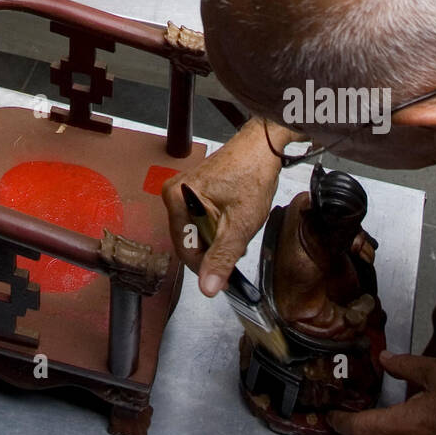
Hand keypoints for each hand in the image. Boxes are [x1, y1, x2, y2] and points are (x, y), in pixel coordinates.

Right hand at [161, 120, 281, 295]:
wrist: (261, 147)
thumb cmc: (251, 175)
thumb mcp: (238, 225)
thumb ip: (222, 258)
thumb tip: (207, 287)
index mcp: (176, 200)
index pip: (184, 251)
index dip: (206, 266)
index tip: (226, 274)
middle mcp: (174, 194)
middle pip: (189, 241)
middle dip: (214, 248)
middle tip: (237, 242)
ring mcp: (183, 191)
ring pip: (197, 231)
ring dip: (217, 237)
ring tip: (237, 226)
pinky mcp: (193, 190)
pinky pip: (200, 219)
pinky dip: (217, 225)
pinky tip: (232, 217)